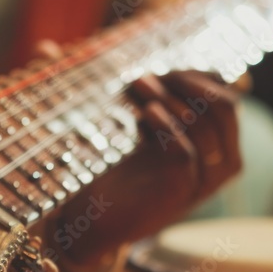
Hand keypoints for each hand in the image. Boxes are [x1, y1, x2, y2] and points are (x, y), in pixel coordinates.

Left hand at [57, 71, 240, 268]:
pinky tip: (144, 115)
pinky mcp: (180, 196)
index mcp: (214, 141)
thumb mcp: (134, 128)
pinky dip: (167, 127)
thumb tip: (46, 46)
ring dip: (170, 96)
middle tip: (145, 79)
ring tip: (136, 88)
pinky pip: (186, 154)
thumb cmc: (116, 175)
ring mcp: (203, 181)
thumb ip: (113, 92)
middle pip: (224, 104)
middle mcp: (217, 161)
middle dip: (185, 80)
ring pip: (207, 124)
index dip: (194, 73)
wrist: (97, 226)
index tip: (155, 72)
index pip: (226, 92)